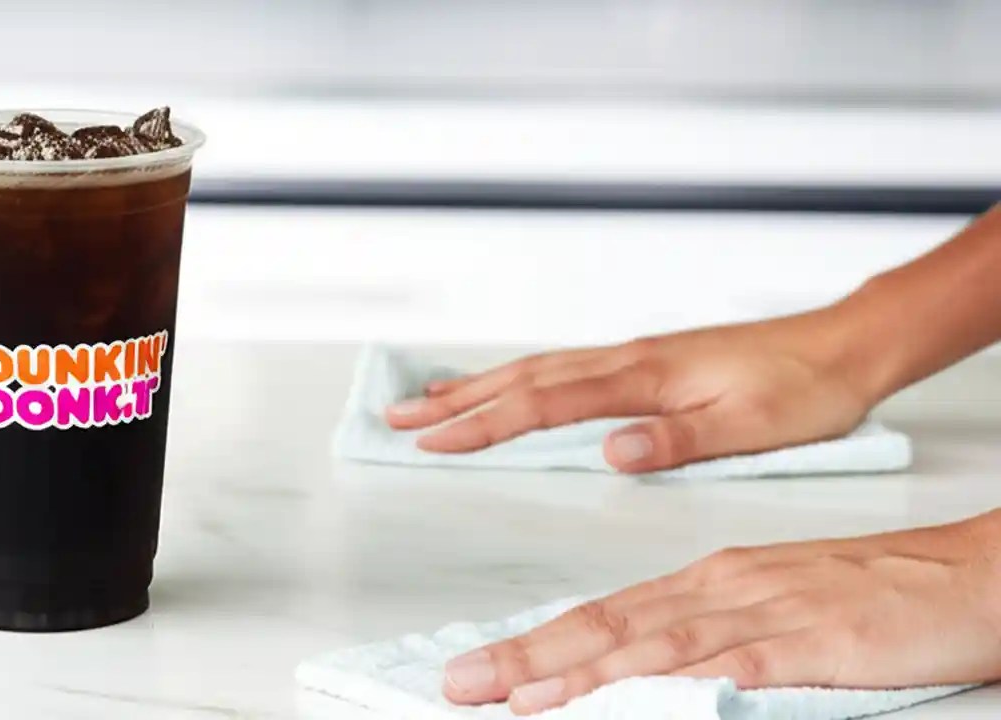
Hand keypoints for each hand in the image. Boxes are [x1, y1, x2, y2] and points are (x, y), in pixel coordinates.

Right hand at [386, 307, 877, 472]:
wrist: (841, 346)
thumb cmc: (805, 389)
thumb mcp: (753, 427)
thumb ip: (678, 438)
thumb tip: (609, 452)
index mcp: (645, 376)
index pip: (546, 403)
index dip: (485, 422)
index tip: (434, 438)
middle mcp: (628, 359)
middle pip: (524, 378)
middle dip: (456, 399)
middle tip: (397, 417)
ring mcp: (631, 355)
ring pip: (537, 368)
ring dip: (477, 384)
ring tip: (426, 398)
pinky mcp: (642, 361)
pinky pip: (561, 367)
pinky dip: (518, 377)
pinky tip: (507, 384)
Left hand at [441, 511, 1000, 713]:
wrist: (967, 573)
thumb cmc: (875, 593)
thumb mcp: (776, 613)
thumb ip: (710, 639)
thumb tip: (644, 669)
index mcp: (710, 581)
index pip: (606, 613)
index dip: (540, 643)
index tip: (488, 670)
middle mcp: (720, 588)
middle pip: (606, 624)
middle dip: (528, 657)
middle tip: (463, 683)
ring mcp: (762, 613)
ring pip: (649, 644)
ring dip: (576, 673)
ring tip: (516, 698)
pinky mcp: (808, 642)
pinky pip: (727, 667)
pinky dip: (669, 684)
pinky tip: (629, 699)